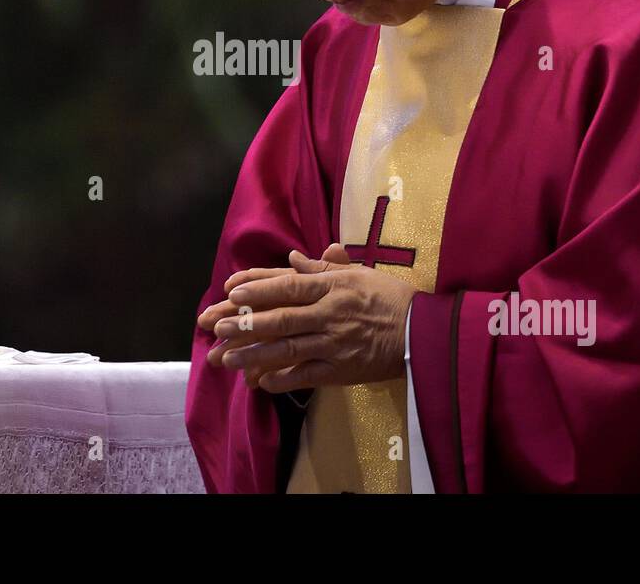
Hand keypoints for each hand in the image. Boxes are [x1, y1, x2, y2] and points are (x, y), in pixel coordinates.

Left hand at [200, 243, 415, 392]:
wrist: (425, 334)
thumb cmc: (391, 299)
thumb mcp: (359, 274)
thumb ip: (323, 268)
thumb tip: (291, 258)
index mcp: (333, 286)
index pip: (288, 285)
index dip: (257, 287)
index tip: (229, 290)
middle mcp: (330, 313)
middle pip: (280, 317)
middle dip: (245, 322)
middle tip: (214, 325)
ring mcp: (334, 344)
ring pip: (287, 349)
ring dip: (253, 353)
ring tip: (225, 357)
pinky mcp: (342, 370)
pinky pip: (306, 376)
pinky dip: (282, 379)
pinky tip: (259, 383)